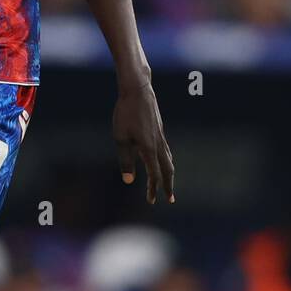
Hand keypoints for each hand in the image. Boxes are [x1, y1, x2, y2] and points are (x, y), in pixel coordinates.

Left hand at [113, 77, 174, 205]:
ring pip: (168, 159)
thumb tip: (129, 181)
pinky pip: (165, 149)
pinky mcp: (159, 129)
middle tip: (170, 199)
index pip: (154, 174)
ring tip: (166, 183)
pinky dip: (166, 160)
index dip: (153, 188)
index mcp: (149, 148)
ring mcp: (160, 135)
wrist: (137, 89)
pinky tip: (162, 160)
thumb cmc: (125, 113)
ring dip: (168, 173)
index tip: (151, 201)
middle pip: (167, 169)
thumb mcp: (120, 138)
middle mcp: (158, 143)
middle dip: (167, 185)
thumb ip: (125, 160)